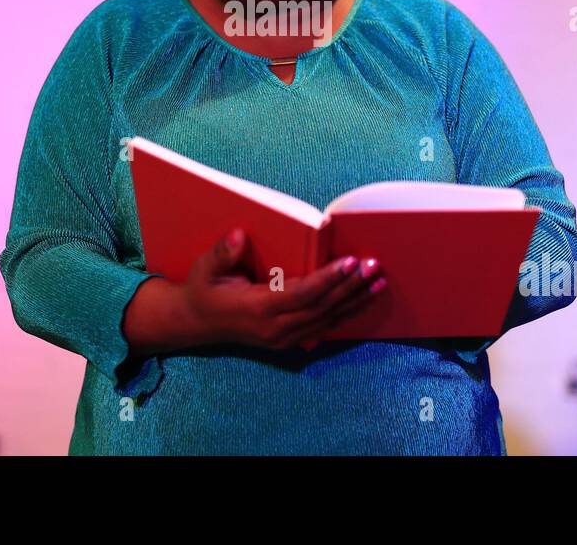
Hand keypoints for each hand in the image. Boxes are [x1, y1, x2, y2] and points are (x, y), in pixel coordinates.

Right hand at [182, 228, 385, 349]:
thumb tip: (238, 235)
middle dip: (351, 287)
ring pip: (328, 320)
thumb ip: (222, 254)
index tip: (350, 262)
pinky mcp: (289, 340)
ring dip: (356, 301)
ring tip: (379, 282)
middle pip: (322, 308)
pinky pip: (324, 327)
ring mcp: (284, 338)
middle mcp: (275, 328)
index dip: (327, 279)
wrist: (196, 323)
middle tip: (374, 266)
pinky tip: (364, 300)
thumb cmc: (203, 290)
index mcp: (257, 309)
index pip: (301, 294)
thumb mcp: (205, 269)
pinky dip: (347, 313)